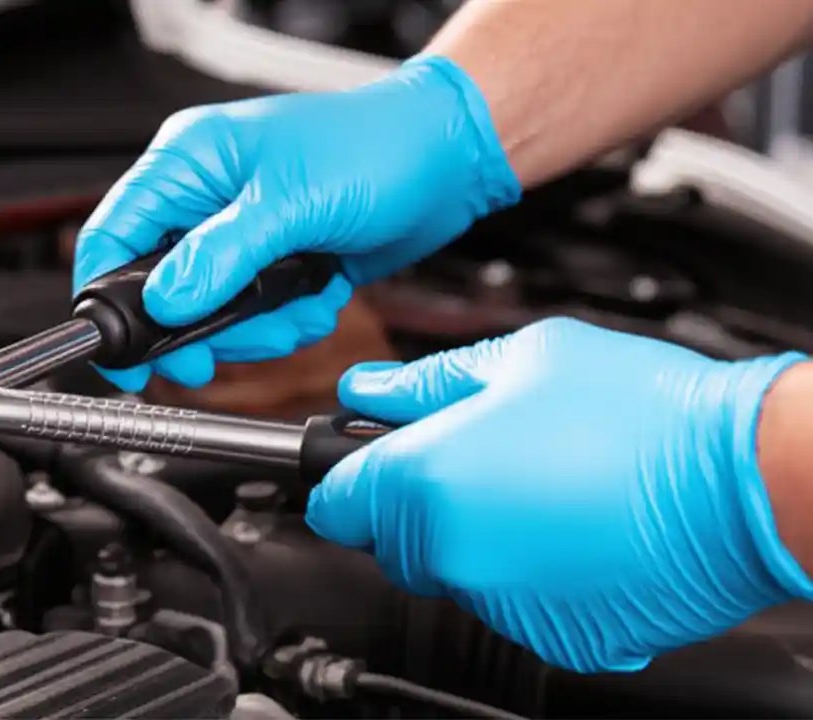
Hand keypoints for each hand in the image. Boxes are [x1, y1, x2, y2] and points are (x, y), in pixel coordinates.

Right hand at [74, 55, 520, 391]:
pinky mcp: (271, 259)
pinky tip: (315, 302)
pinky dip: (282, 322)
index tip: (127, 356)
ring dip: (251, 328)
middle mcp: (204, 197)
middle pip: (158, 287)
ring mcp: (237, 230)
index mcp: (188, 161)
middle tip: (218, 352)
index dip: (109, 299)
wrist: (448, 161)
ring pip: (207, 310)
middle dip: (198, 326)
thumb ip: (221, 257)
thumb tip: (167, 303)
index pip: (113, 235)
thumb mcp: (290, 204)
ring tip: (294, 314)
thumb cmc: (377, 148)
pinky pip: (251, 314)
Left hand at [305, 317, 812, 672]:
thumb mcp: (520, 360)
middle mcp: (452, 555)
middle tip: (483, 457)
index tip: (368, 462)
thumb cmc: (642, 412)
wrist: (745, 479)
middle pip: (390, 542)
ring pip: (453, 573)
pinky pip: (511, 602)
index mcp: (426, 483)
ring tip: (544, 483)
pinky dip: (528, 573)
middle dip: (417, 503)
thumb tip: (366, 391)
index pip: (335, 503)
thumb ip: (424, 384)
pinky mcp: (553, 636)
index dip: (348, 478)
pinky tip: (573, 525)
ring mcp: (502, 604)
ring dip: (477, 537)